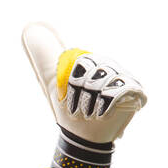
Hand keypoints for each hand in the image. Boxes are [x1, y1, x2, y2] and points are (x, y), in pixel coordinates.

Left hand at [21, 23, 144, 143]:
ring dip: (94, 104)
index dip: (72, 85)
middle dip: (82, 96)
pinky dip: (108, 105)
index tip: (66, 102)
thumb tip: (30, 29)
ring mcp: (125, 78)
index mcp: (94, 63)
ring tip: (90, 115)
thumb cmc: (71, 112)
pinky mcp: (137, 91)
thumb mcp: (53, 83)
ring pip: (107, 81)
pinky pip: (122, 90)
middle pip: (95, 71)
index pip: (82, 63)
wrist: (85, 138)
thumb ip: (44, 57)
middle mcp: (111, 67)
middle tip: (79, 112)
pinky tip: (102, 115)